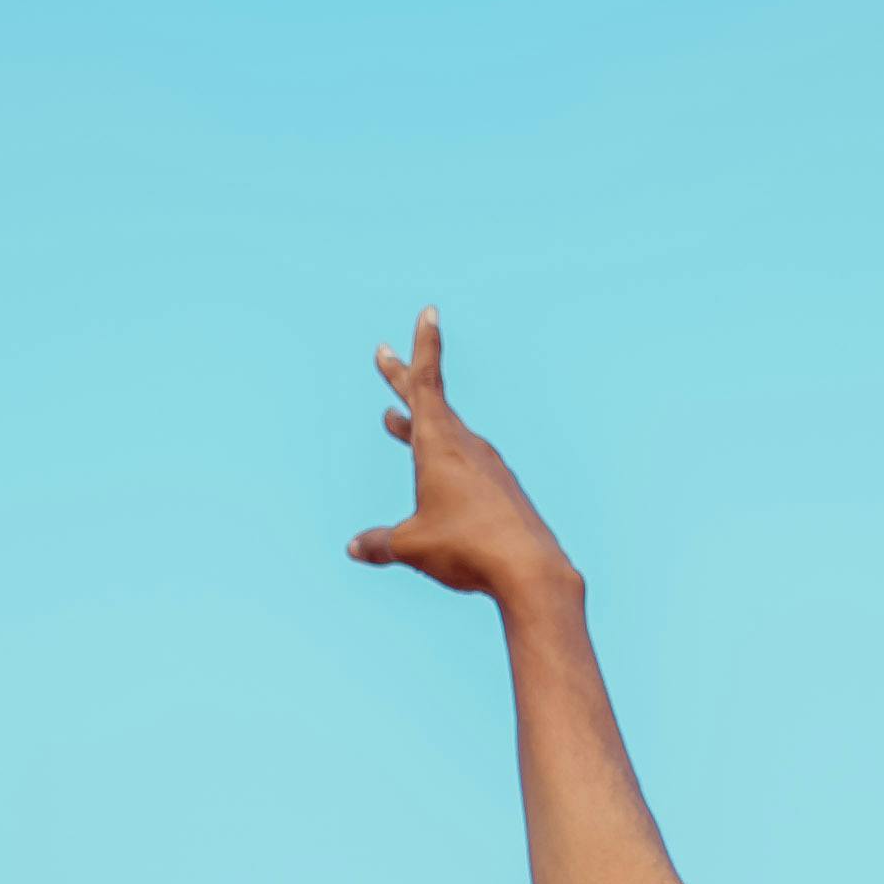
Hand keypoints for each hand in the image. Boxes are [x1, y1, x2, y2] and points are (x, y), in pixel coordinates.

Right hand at [346, 309, 575, 609]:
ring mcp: (487, 468)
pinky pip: (465, 470)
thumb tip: (355, 548)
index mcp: (438, 443)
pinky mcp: (501, 492)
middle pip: (430, 404)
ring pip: (446, 438)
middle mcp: (465, 446)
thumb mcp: (412, 546)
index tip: (429, 313)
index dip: (423, 347)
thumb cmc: (466, 548)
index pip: (427, 383)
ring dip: (419, 427)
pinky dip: (443, 465)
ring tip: (396, 422)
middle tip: (385, 355)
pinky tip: (438, 488)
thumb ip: (380, 544)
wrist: (528, 570)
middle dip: (403, 380)